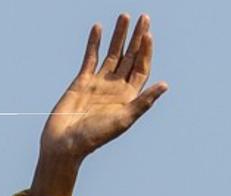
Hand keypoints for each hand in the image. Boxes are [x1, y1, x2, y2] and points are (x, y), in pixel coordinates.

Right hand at [30, 15, 168, 195]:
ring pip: (112, 53)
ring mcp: (99, 83)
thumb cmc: (95, 136)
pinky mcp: (82, 80)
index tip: (148, 34)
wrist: (66, 143)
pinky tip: (99, 28)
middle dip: (137, 37)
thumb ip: (143, 101)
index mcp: (128, 97)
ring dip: (119, 35)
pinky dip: (94, 42)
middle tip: (144, 17)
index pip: (141, 68)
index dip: (146, 51)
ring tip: (124, 16)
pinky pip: (90, 57)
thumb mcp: (123, 120)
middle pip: (130, 57)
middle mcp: (116, 88)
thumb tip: (164, 85)